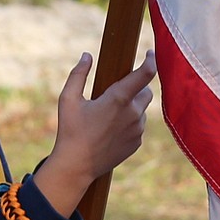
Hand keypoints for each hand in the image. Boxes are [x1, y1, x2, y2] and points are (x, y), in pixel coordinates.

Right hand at [33, 50, 158, 214]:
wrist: (77, 166)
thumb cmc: (70, 130)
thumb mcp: (68, 99)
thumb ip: (78, 74)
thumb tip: (87, 55)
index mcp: (119, 99)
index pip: (145, 74)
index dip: (151, 60)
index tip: (151, 53)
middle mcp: (133, 114)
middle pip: (146, 91)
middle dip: (136, 88)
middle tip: (116, 93)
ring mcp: (137, 130)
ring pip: (143, 109)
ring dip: (133, 106)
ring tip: (109, 115)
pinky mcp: (137, 142)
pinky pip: (139, 126)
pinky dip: (130, 122)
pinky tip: (111, 129)